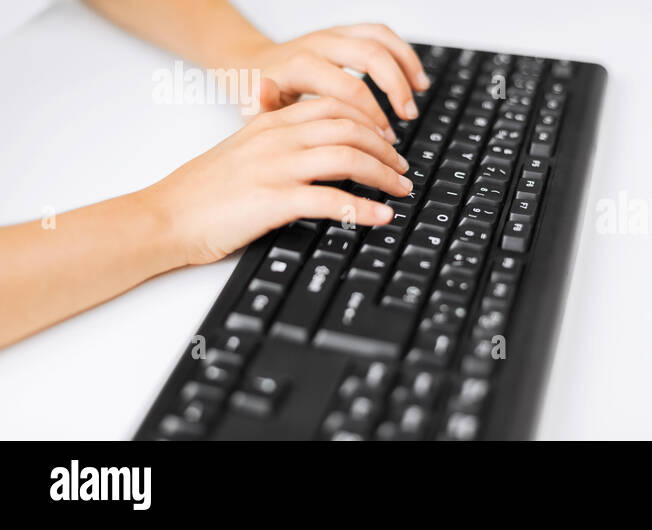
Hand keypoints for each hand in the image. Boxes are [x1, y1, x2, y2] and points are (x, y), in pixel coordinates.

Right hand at [140, 97, 413, 264]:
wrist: (165, 216)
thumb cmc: (204, 192)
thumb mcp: (245, 152)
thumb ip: (280, 141)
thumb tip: (324, 148)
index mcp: (271, 123)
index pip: (335, 107)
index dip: (371, 122)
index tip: (388, 142)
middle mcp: (276, 139)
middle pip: (349, 129)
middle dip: (385, 149)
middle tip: (402, 169)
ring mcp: (275, 168)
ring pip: (347, 158)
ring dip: (383, 175)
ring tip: (400, 190)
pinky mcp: (272, 201)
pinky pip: (331, 200)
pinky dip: (364, 209)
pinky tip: (381, 217)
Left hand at [230, 24, 429, 142]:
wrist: (251, 66)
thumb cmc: (257, 93)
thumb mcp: (254, 109)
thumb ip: (265, 107)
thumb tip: (268, 96)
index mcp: (299, 65)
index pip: (348, 88)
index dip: (372, 116)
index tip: (382, 140)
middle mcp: (319, 44)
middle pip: (370, 54)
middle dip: (395, 88)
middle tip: (407, 116)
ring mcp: (334, 36)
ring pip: (380, 38)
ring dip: (406, 65)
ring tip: (420, 92)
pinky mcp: (345, 34)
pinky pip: (382, 35)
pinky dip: (403, 53)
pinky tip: (415, 78)